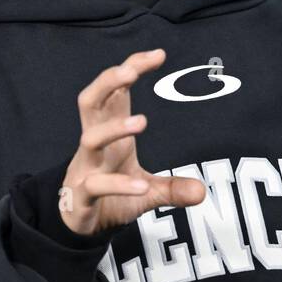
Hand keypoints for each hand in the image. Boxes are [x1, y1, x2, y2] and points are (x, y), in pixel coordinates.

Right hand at [59, 49, 205, 235]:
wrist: (79, 227)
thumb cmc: (109, 196)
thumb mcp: (146, 190)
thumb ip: (171, 187)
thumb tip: (202, 191)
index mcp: (107, 132)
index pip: (114, 92)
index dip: (131, 69)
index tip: (158, 54)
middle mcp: (94, 145)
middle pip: (89, 102)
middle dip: (107, 83)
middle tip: (129, 72)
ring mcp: (86, 169)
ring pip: (90, 138)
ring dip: (114, 128)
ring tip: (141, 122)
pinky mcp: (82, 195)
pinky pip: (97, 185)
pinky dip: (119, 184)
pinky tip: (142, 186)